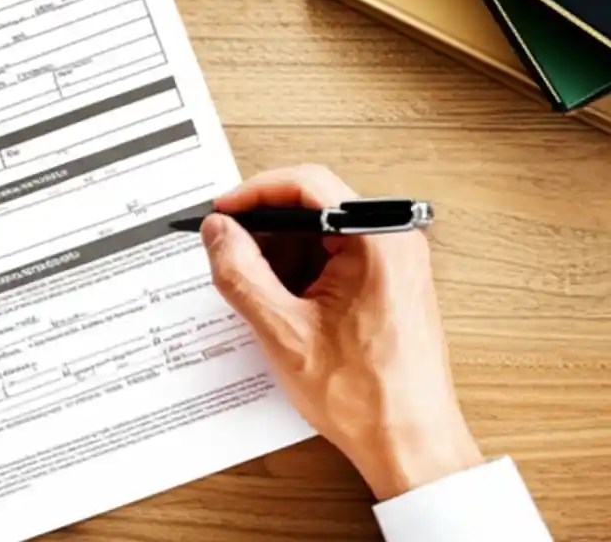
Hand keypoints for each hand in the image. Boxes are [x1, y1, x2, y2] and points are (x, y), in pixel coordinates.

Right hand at [200, 165, 482, 499]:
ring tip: (258, 293)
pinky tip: (283, 305)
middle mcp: (395, 243)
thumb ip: (241, 273)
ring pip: (322, 233)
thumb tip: (218, 233)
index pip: (307, 184)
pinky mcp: (389, 283)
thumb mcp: (282, 332)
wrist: (410, 444)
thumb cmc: (367, 398)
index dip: (254, 193)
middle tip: (227, 250)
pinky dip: (301, 272)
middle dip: (264, 228)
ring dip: (282, 254)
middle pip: (314, 205)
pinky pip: (336, 257)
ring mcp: (395, 263)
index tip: (221, 212)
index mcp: (378, 242)